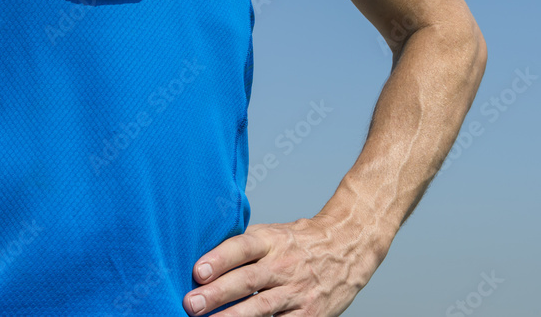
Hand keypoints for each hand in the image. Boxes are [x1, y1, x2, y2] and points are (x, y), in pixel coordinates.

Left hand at [183, 215, 388, 316]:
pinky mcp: (310, 313)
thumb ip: (244, 246)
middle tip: (191, 304)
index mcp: (271, 240)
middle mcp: (283, 264)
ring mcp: (297, 291)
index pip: (242, 247)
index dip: (219, 258)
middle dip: (217, 293)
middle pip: (247, 280)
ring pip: (261, 307)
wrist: (349, 245)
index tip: (197, 271)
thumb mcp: (274, 233)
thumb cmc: (301, 241)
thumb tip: (203, 261)